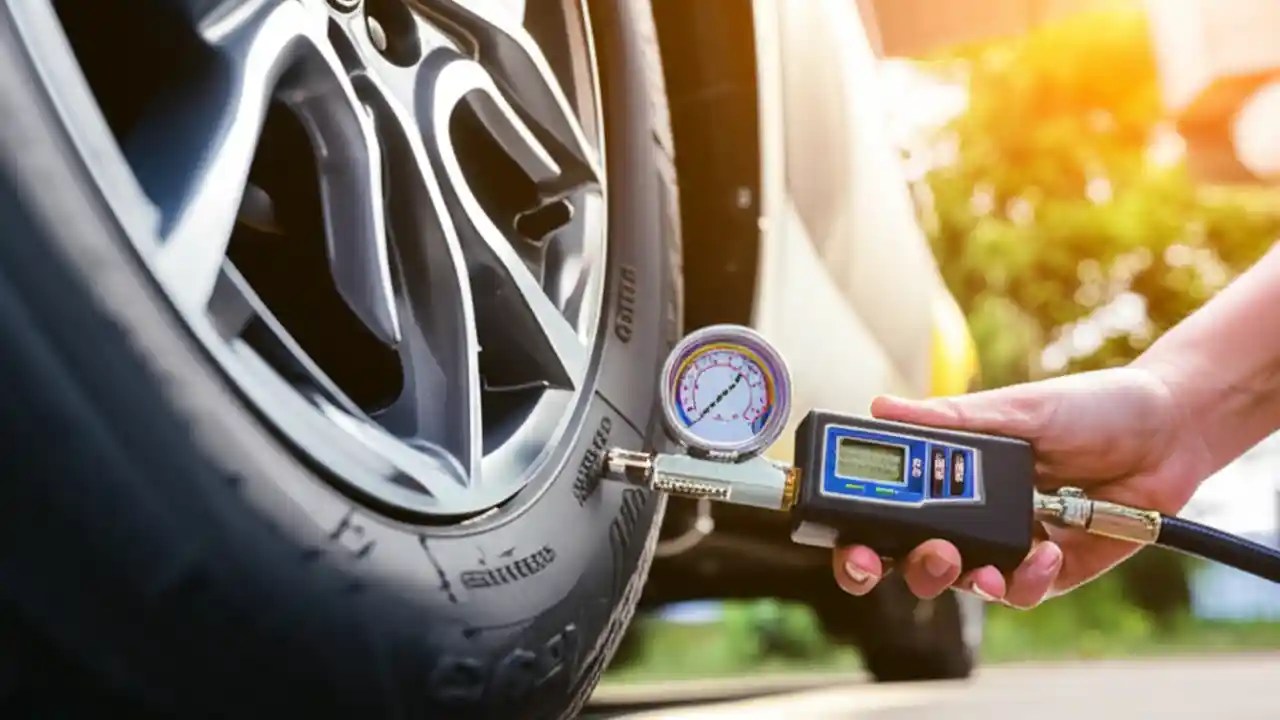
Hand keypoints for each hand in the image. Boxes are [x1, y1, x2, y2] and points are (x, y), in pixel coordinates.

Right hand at [831, 365, 1214, 607]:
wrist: (1170, 429)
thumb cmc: (1093, 407)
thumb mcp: (1017, 407)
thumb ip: (951, 418)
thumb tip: (882, 407)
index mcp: (952, 471)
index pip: (887, 508)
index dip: (858, 532)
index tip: (851, 540)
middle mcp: (973, 510)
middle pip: (912, 557)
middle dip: (901, 567)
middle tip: (909, 558)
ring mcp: (1010, 542)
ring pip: (962, 581)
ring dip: (958, 577)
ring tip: (972, 562)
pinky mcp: (1053, 570)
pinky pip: (1022, 591)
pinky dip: (1025, 580)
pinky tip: (1044, 553)